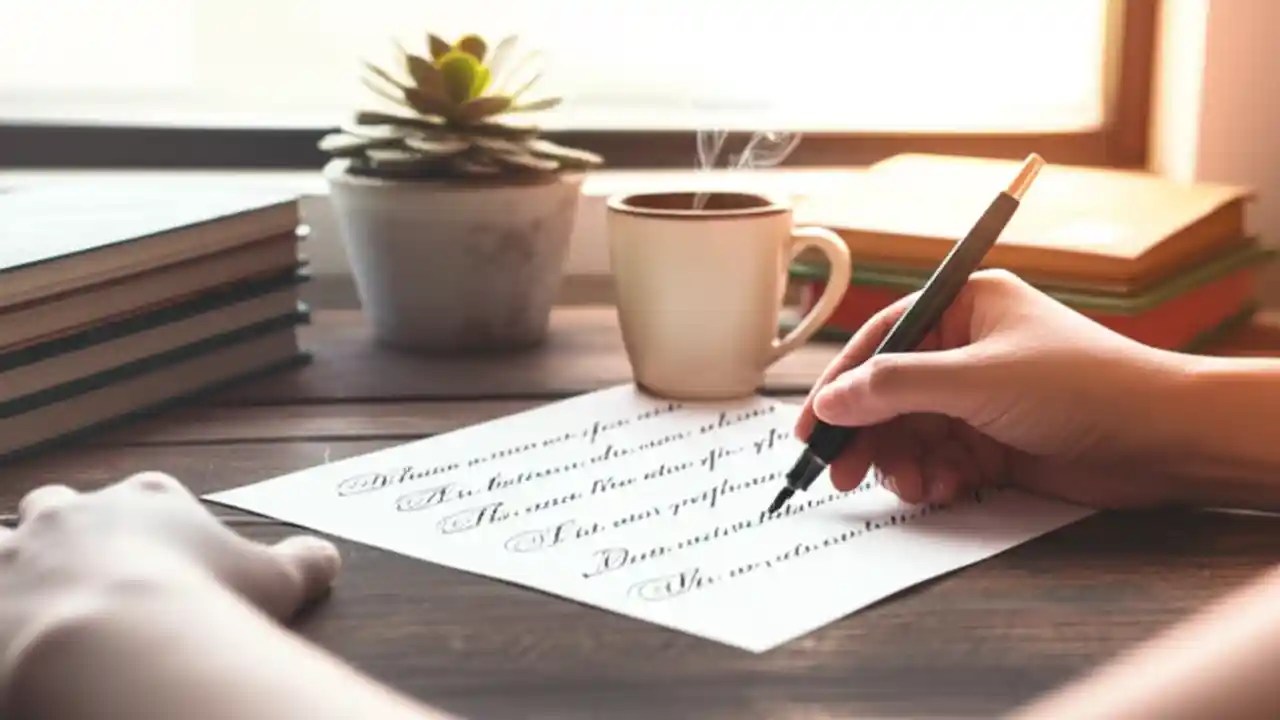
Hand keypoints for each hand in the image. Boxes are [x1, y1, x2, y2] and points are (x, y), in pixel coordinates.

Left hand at [0, 473, 340, 689]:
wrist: (112, 642)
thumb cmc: (199, 604)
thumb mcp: (276, 581)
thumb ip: (304, 561)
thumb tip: (327, 557)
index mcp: (150, 498)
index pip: (146, 497)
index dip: (151, 529)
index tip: (160, 566)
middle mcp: (79, 510)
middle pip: (61, 506)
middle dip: (70, 535)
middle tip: (90, 580)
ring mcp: (22, 548)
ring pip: (5, 539)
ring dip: (15, 561)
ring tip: (32, 596)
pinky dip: (0, 603)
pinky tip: (13, 624)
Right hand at [796, 269, 1201, 508]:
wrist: (1164, 440)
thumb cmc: (1082, 385)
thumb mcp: (976, 379)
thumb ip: (895, 388)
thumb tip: (830, 401)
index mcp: (965, 308)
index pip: (881, 339)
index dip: (841, 382)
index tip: (812, 425)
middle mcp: (969, 349)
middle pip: (890, 392)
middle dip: (868, 434)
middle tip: (844, 474)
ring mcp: (982, 398)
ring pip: (912, 432)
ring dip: (902, 462)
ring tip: (913, 485)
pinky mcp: (996, 444)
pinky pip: (941, 461)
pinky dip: (934, 478)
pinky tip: (945, 489)